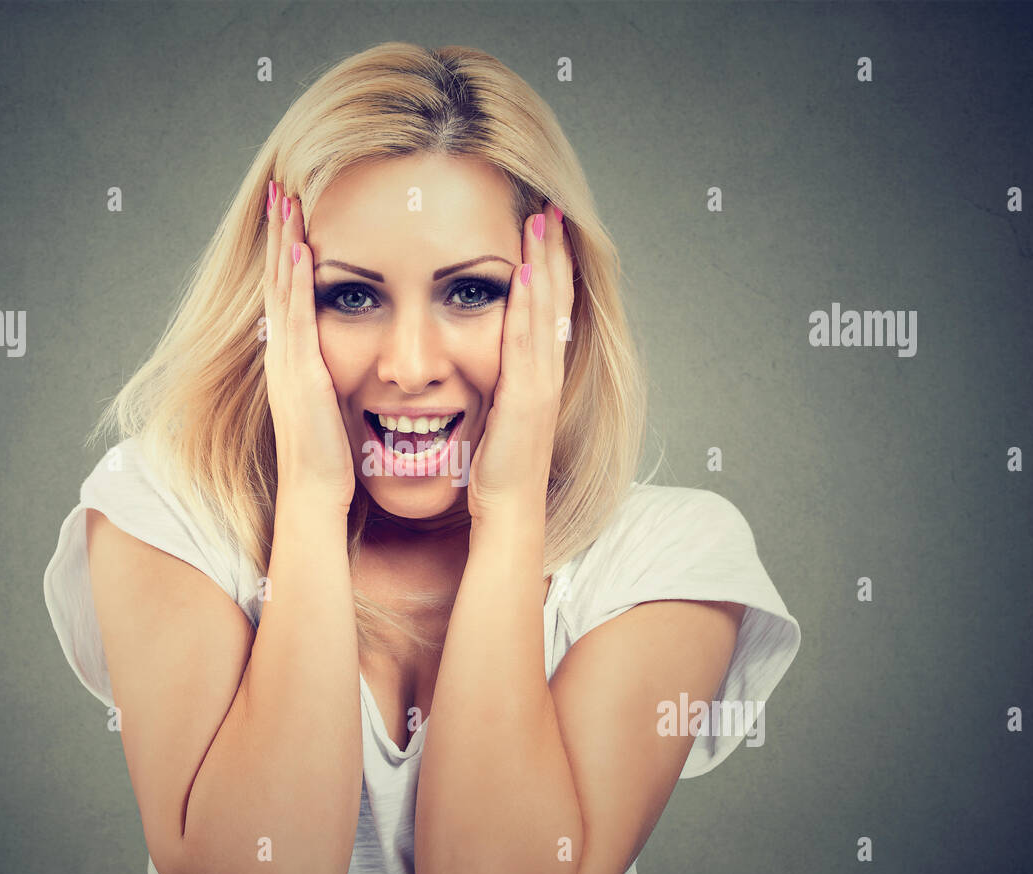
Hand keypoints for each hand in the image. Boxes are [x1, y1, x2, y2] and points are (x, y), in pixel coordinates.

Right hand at [262, 181, 355, 517]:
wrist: (316, 488)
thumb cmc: (331, 452)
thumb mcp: (333, 400)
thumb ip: (335, 372)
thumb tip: (349, 355)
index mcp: (294, 356)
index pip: (291, 291)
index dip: (289, 250)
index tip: (294, 213)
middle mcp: (284, 351)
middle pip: (280, 279)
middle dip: (281, 233)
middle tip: (281, 189)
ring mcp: (286, 359)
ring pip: (283, 289)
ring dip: (284, 243)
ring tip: (286, 201)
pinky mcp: (298, 372)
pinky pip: (297, 318)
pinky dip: (298, 283)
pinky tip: (304, 251)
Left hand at [466, 203, 574, 522]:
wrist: (506, 508)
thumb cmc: (495, 464)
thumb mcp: (494, 411)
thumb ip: (493, 380)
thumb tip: (478, 360)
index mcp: (535, 371)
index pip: (546, 306)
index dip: (548, 264)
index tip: (542, 225)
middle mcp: (544, 371)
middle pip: (554, 297)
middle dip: (553, 250)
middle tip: (550, 205)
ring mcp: (540, 383)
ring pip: (547, 311)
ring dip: (545, 263)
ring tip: (541, 220)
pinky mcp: (527, 399)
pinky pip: (527, 343)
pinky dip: (528, 307)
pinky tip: (523, 274)